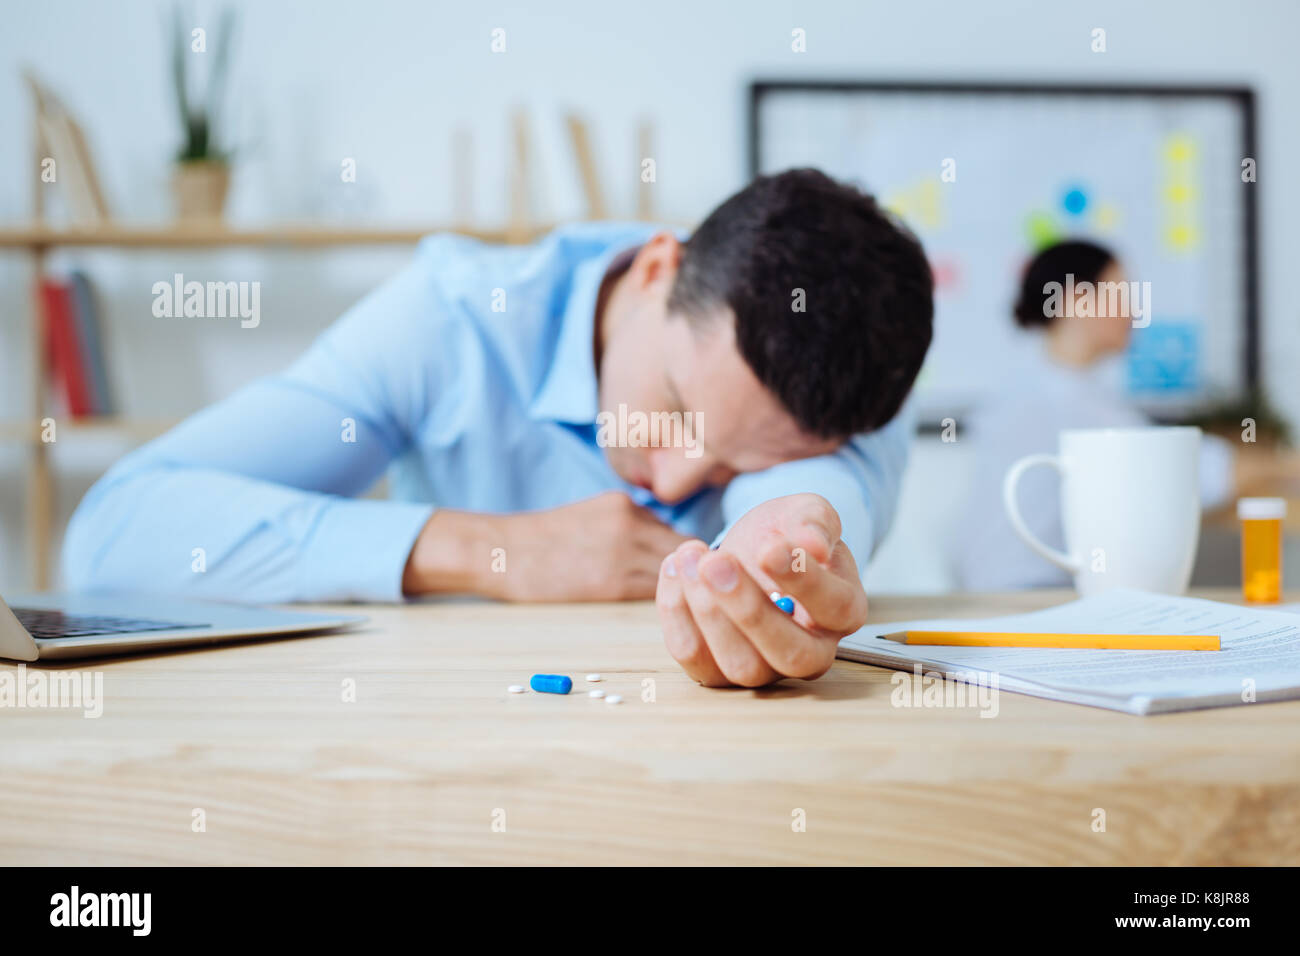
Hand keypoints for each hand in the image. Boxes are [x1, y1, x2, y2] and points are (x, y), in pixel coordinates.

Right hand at [404, 492, 689, 600]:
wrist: (503, 551)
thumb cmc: (545, 540)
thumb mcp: (593, 514)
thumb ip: (633, 526)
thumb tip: (670, 550)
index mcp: (626, 506)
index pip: (682, 534)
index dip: (695, 559)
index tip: (698, 578)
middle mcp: (631, 524)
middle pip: (690, 553)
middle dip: (697, 576)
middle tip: (702, 599)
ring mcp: (623, 553)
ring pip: (676, 576)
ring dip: (683, 593)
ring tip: (685, 610)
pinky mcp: (611, 583)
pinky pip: (655, 595)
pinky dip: (664, 604)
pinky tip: (661, 616)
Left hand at [655, 493, 867, 686]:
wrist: (750, 548)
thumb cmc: (786, 533)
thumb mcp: (806, 513)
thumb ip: (815, 523)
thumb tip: (813, 546)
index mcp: (843, 610)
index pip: (834, 607)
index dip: (803, 580)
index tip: (770, 548)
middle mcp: (811, 651)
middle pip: (790, 653)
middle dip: (748, 609)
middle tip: (715, 562)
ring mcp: (765, 668)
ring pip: (741, 665)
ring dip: (706, 611)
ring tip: (691, 557)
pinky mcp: (719, 671)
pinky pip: (695, 657)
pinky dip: (676, 613)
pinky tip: (675, 568)